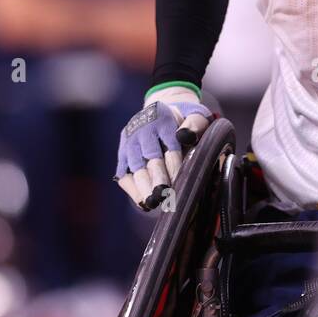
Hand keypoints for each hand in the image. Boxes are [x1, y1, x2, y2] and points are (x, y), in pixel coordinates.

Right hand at [115, 91, 211, 209]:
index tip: (179, 181)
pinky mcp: (122, 154)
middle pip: (150, 156)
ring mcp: (130, 142)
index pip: (170, 144)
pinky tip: (144, 203)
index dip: (174, 164)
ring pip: (135, 167)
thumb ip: (195, 124)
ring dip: (143, 187)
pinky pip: (124, 175)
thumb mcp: (194, 115)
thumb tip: (185, 136)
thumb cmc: (183, 120)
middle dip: (157, 178)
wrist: (159, 113)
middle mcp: (143, 130)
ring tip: (152, 203)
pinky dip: (133, 190)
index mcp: (163, 118)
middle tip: (163, 195)